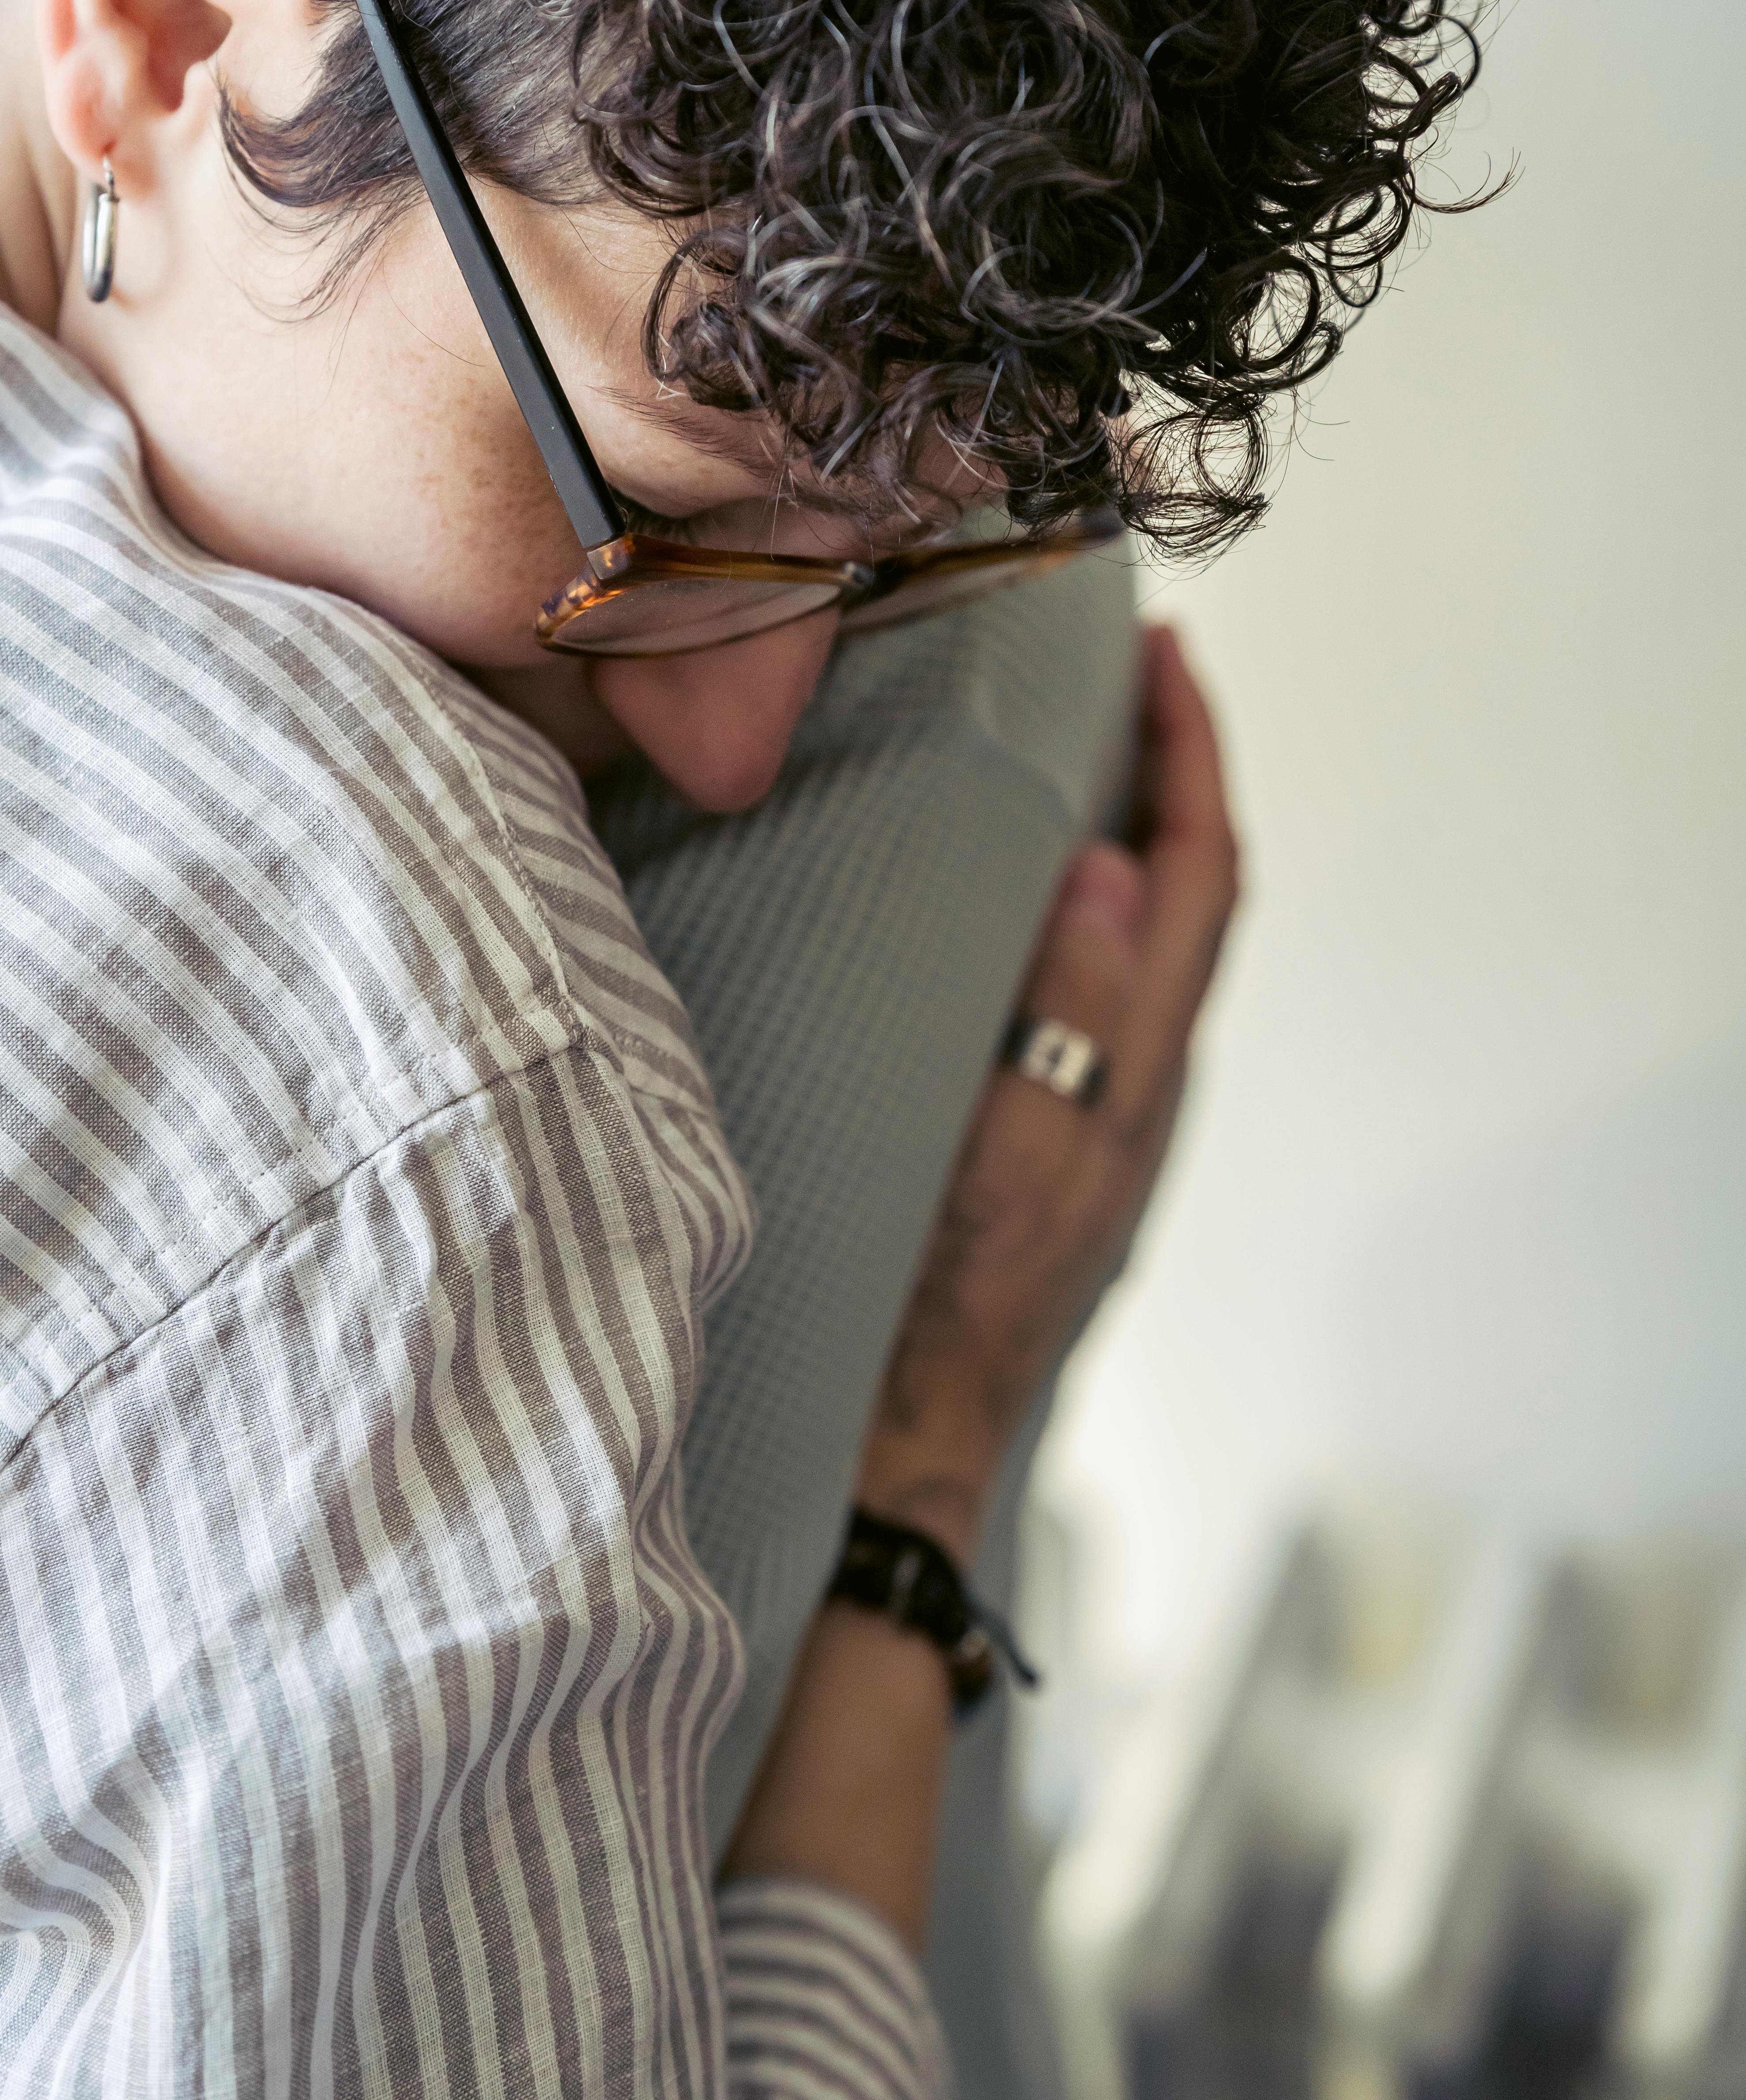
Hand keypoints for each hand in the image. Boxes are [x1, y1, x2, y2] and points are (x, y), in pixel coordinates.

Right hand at [854, 623, 1237, 1558]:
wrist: (904, 1446)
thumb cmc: (937, 1314)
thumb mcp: (1001, 1155)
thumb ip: (1062, 1018)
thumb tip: (1111, 869)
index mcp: (1133, 1074)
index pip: (1195, 877)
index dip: (1192, 755)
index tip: (1166, 653)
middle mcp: (1136, 1086)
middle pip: (1185, 896)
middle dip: (1171, 771)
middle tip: (1126, 673)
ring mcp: (1099, 1115)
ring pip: (1142, 941)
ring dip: (1129, 832)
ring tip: (1076, 751)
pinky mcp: (1053, 1139)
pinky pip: (1094, 990)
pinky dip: (1079, 908)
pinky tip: (1018, 896)